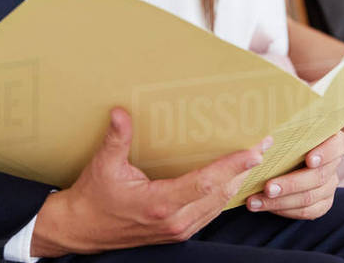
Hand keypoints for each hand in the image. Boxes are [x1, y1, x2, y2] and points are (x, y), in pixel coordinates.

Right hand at [30, 108, 269, 256]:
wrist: (80, 230)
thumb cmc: (93, 199)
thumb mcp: (103, 166)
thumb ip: (116, 139)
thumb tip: (121, 112)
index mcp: (160, 204)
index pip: (206, 182)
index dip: (232, 165)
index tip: (253, 150)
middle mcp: (175, 221)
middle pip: (220, 193)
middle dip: (243, 169)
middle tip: (263, 144)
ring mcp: (177, 230)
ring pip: (218, 205)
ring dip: (236, 181)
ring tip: (253, 158)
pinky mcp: (177, 233)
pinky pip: (208, 212)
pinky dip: (223, 194)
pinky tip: (231, 178)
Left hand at [246, 130, 343, 219]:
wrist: (281, 157)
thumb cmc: (281, 138)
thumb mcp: (284, 131)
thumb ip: (281, 132)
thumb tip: (264, 137)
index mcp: (330, 139)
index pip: (339, 144)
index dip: (326, 153)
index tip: (309, 159)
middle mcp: (333, 162)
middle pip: (320, 176)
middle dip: (291, 184)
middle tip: (267, 188)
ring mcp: (330, 184)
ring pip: (311, 197)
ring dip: (281, 201)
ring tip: (256, 201)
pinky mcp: (324, 202)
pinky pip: (309, 211)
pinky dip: (286, 210)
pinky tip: (268, 207)